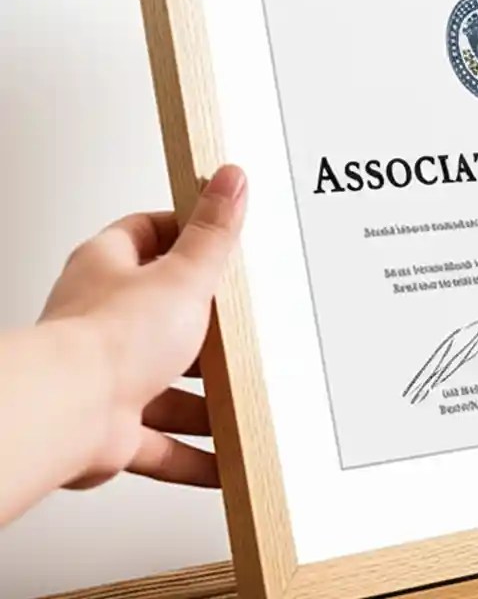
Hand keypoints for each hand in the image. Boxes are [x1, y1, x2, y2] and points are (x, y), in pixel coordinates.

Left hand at [39, 165, 245, 488]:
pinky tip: (227, 461)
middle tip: (247, 330)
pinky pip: (162, 445)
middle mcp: (103, 323)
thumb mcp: (184, 275)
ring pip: (165, 388)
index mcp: (110, 270)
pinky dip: (196, 457)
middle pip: (162, 318)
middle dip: (207, 332)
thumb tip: (230, 179)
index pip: (146, 236)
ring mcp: (107, 378)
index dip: (185, 234)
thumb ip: (214, 233)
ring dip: (206, 402)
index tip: (222, 238)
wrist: (68, 414)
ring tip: (247, 400)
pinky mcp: (113, 430)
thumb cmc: (109, 340)